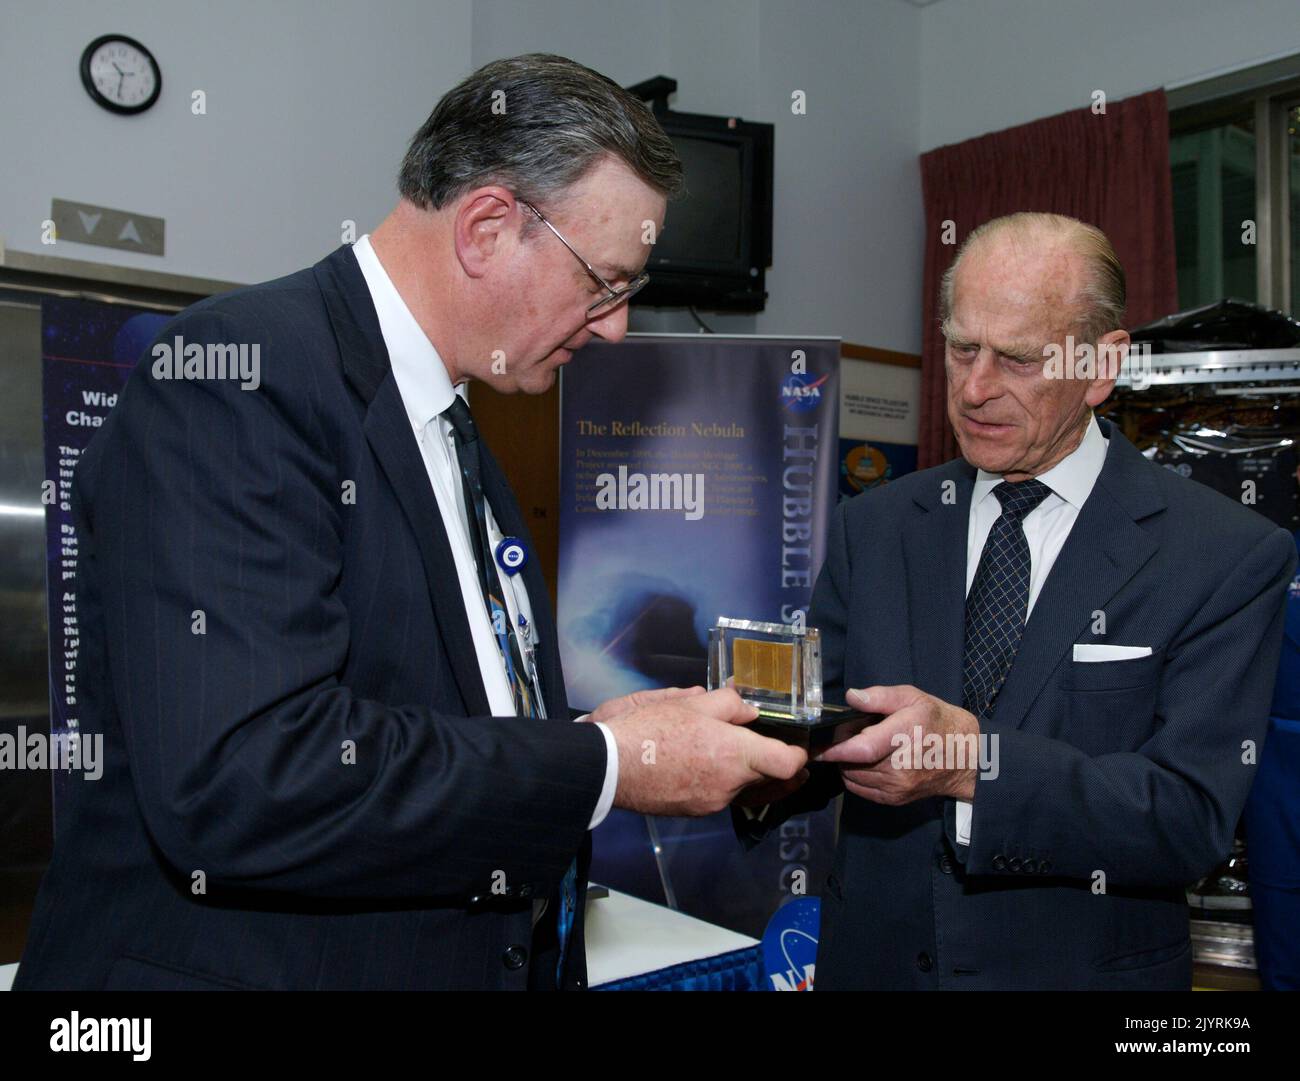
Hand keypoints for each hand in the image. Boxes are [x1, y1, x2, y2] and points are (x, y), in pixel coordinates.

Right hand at [597, 687, 807, 815]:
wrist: (610, 766)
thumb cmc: (650, 729)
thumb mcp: (690, 703)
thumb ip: (730, 704)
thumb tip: (750, 712)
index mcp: (735, 754)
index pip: (788, 765)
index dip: (798, 755)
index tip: (797, 746)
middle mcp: (730, 785)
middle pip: (769, 779)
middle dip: (769, 762)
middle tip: (764, 744)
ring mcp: (713, 803)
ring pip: (743, 788)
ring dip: (742, 772)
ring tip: (723, 751)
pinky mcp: (695, 811)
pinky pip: (721, 796)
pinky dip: (721, 782)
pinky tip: (702, 765)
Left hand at [814, 685, 978, 805]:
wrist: (964, 756)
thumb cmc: (936, 721)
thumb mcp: (912, 697)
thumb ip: (880, 696)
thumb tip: (851, 697)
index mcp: (905, 735)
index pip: (862, 749)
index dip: (835, 748)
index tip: (817, 744)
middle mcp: (900, 767)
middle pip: (852, 763)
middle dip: (840, 750)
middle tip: (847, 736)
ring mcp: (898, 787)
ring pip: (853, 777)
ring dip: (846, 764)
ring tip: (858, 748)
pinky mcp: (894, 799)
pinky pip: (860, 789)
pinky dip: (854, 776)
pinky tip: (864, 763)